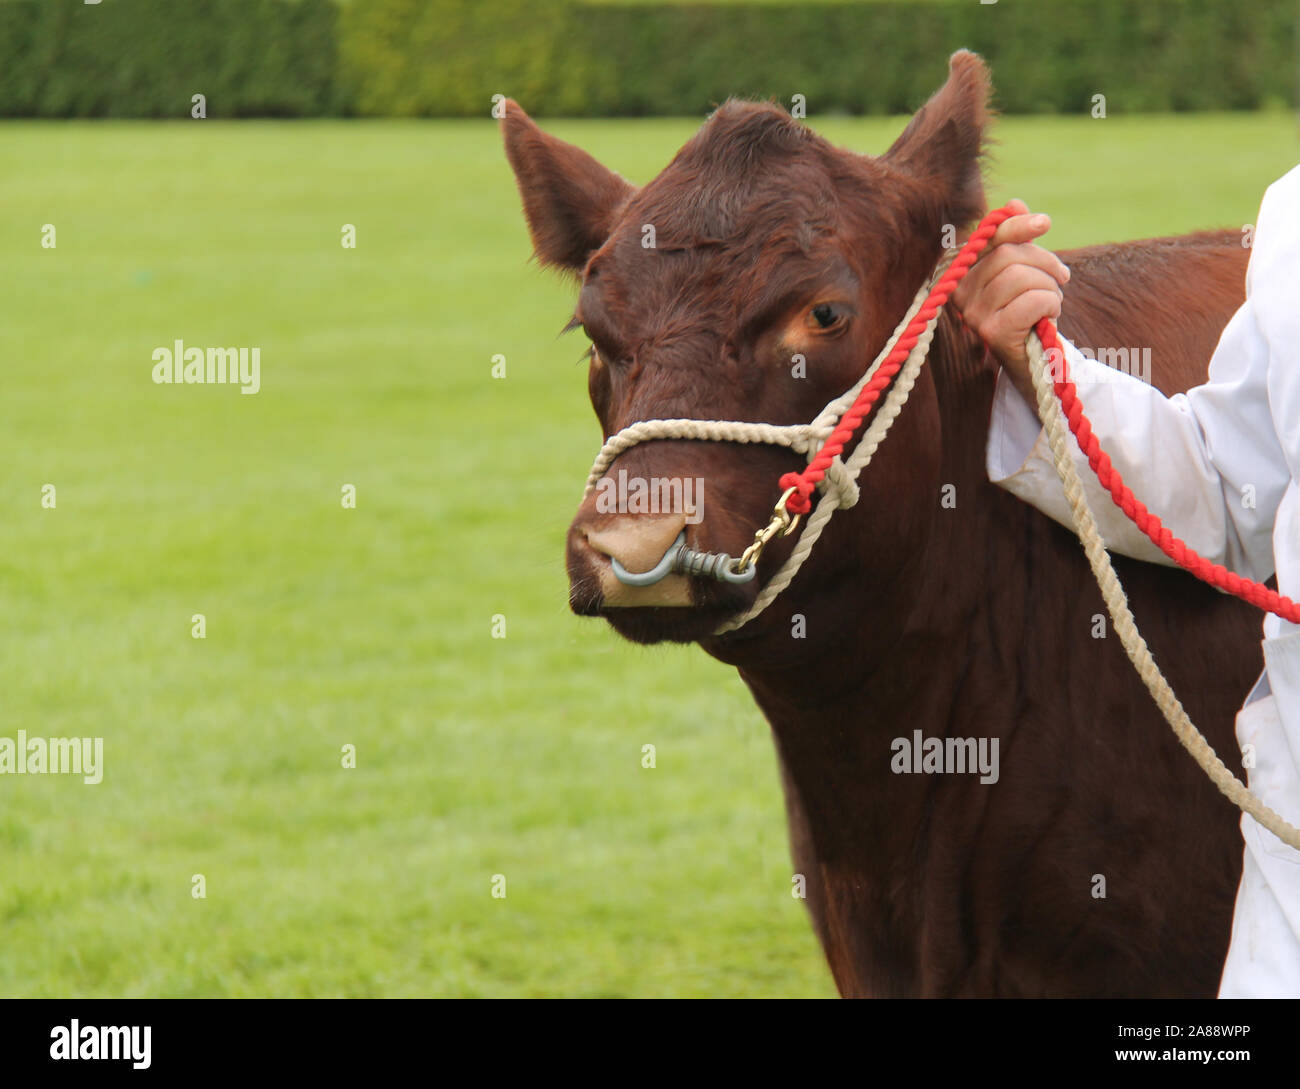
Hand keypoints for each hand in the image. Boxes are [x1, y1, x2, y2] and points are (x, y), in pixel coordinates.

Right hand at [953, 199, 1070, 403]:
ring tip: (1051, 302)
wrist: (1033, 361)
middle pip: (1008, 255)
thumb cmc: (1026, 311)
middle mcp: (959, 294)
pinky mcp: (993, 332)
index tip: (1045, 222)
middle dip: (1045, 263)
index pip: (987, 239)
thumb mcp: (1022, 271)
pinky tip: (1048, 317)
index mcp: (961, 274)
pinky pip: (1033, 301)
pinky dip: (1051, 304)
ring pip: (1022, 277)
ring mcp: (973, 315)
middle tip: (1061, 278)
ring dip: (1051, 287)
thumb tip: (1014, 203)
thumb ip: (1016, 240)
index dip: (1016, 226)